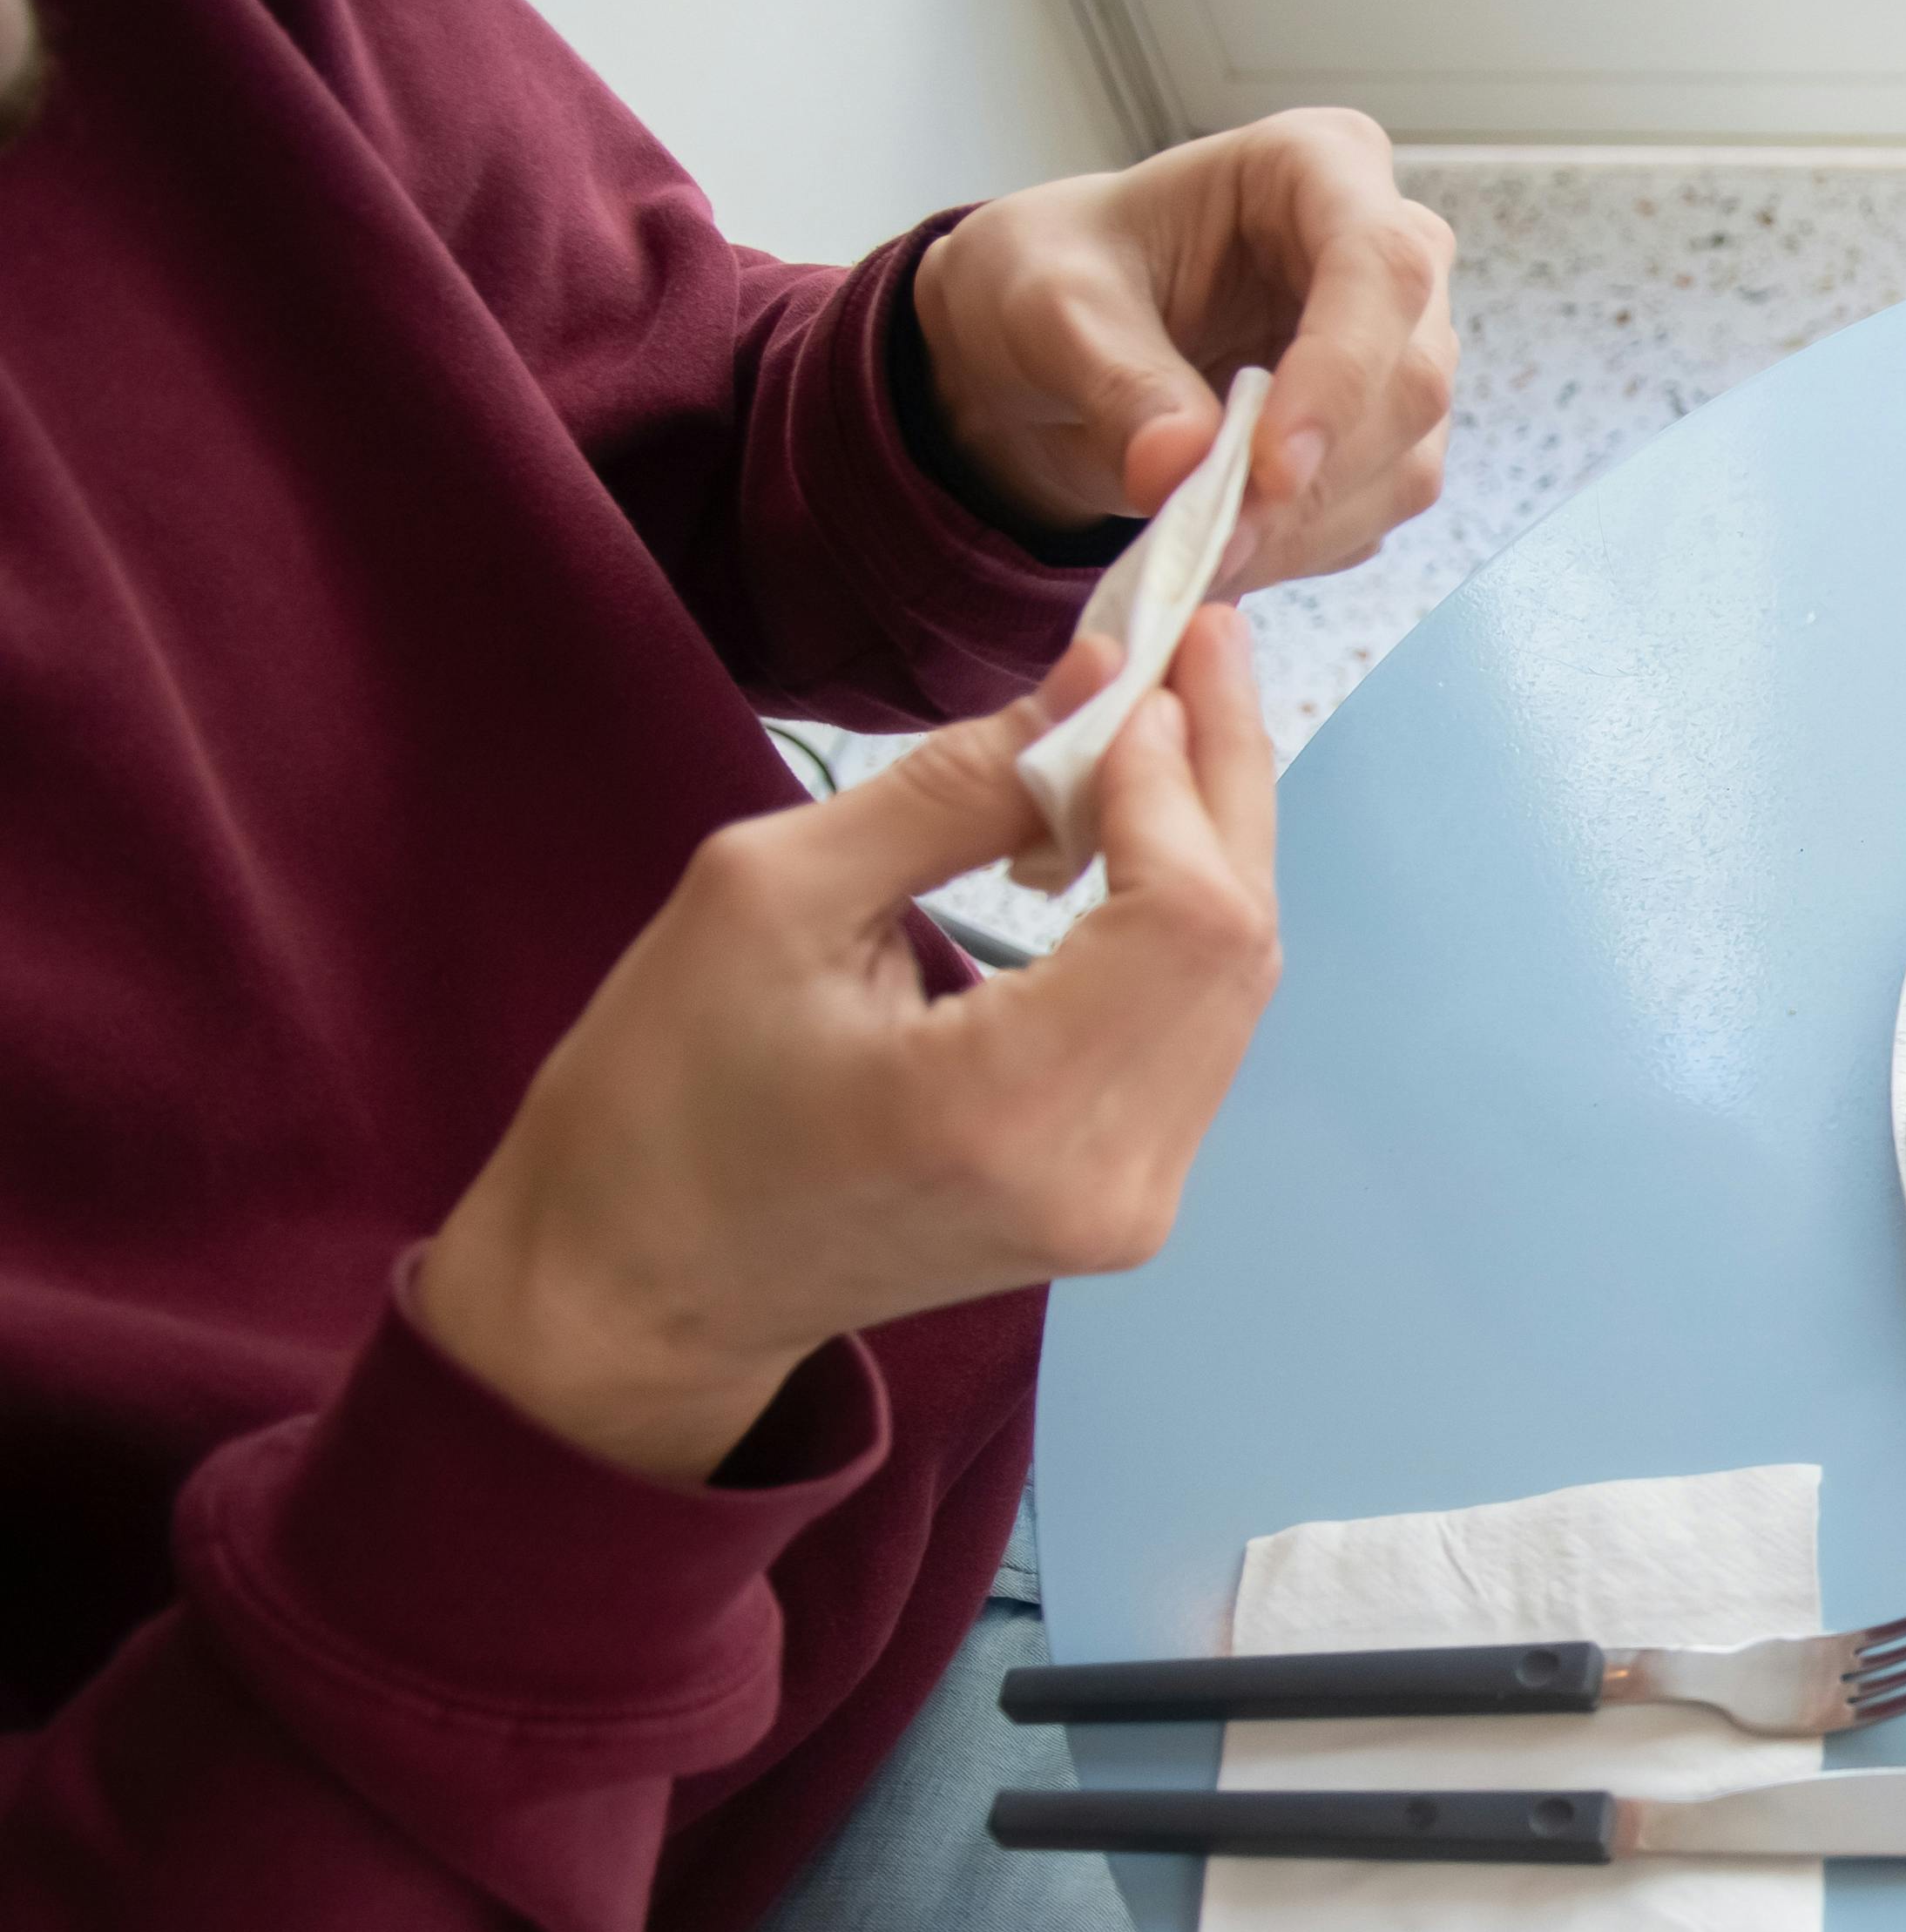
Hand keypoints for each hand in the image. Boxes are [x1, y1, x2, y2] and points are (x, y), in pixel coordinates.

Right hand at [412, 613, 1284, 1482]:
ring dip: (1208, 845)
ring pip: (1231, 987)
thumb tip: (1095, 683)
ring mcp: (1128, 1208)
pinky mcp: (1125, 1207)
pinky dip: (1177, 923)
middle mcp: (1102, 1178)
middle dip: (1219, 780)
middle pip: (1236, 946)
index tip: (1149, 658)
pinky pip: (1194, 1034)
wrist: (643, 1286)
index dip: (1183, 772)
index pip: (1188, 916)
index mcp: (1003, 1109)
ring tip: (1155, 722)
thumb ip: (953, 788)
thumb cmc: (662, 1096)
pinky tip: (1130, 838)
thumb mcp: (768, 896)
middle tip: (1196, 644)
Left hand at [908, 108, 1454, 591]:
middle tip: (1210, 540)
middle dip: (1313, 477)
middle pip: (1410, 379)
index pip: (1382, 264)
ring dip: (1302, 528)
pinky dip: (1296, 549)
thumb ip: (1116, 378)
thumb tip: (1180, 467)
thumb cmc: (1058, 274)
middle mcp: (1385, 257)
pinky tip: (1222, 547)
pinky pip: (1373, 514)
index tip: (1268, 470)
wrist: (1055, 339)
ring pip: (1406, 463)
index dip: (1342, 372)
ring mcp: (1396, 354)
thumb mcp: (1052, 305)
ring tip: (1197, 553)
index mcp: (1318, 168)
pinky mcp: (1384, 440)